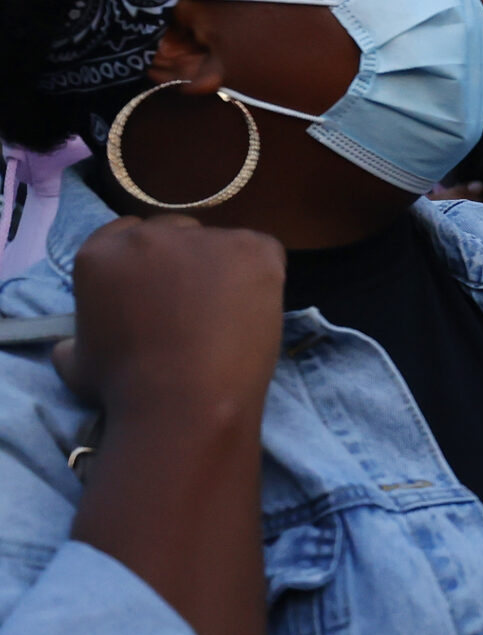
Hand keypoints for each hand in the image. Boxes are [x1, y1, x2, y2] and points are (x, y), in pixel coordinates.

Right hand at [58, 215, 284, 418]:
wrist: (183, 401)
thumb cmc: (125, 388)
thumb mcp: (79, 365)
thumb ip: (73, 343)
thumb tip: (69, 345)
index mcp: (101, 252)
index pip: (126, 235)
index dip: (145, 263)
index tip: (157, 290)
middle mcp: (150, 233)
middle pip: (174, 233)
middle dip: (183, 262)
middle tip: (193, 306)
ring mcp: (204, 238)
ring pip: (218, 244)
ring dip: (222, 269)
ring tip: (226, 315)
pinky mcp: (252, 248)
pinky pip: (261, 251)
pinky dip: (261, 275)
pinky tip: (252, 310)